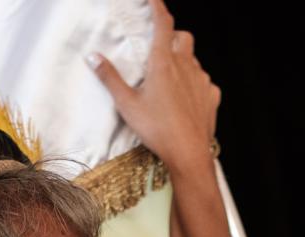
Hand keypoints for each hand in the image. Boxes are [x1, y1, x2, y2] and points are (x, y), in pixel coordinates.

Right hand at [89, 0, 219, 174]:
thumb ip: (110, 78)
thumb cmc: (157, 129)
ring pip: (194, 59)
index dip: (157, 6)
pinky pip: (204, 81)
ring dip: (183, 61)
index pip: (162, 23)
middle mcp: (186, 66)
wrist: (189, 153)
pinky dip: (195, 83)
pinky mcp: (212, 96)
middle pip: (183, 37)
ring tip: (170, 78)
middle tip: (161, 47)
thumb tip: (93, 56)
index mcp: (163, 63)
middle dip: (173, 36)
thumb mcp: (127, 104)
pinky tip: (186, 98)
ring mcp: (202, 80)